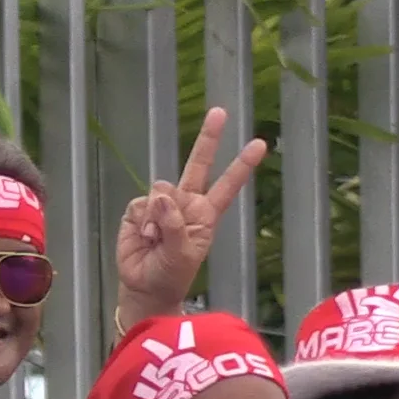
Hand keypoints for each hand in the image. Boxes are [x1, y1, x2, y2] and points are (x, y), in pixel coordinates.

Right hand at [115, 107, 266, 312]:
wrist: (143, 286)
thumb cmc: (170, 275)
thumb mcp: (181, 255)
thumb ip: (174, 225)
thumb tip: (160, 198)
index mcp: (205, 214)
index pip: (227, 186)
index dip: (241, 166)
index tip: (259, 144)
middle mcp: (186, 203)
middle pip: (198, 164)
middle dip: (208, 139)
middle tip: (219, 112)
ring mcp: (163, 204)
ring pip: (162, 189)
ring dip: (157, 216)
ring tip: (155, 240)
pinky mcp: (140, 208)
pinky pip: (141, 203)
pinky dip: (142, 220)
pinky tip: (144, 237)